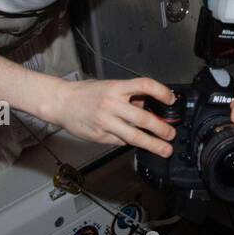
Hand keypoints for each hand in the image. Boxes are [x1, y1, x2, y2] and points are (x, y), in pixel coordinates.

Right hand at [50, 78, 176, 156]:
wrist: (62, 102)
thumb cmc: (86, 93)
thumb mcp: (110, 87)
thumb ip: (129, 96)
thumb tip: (150, 105)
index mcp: (116, 87)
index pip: (144, 85)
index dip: (161, 92)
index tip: (171, 100)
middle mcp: (111, 104)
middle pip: (142, 118)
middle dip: (161, 128)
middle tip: (171, 134)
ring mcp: (105, 122)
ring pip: (133, 136)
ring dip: (152, 144)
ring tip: (164, 149)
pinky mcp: (100, 136)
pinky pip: (120, 141)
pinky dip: (130, 142)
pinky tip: (137, 143)